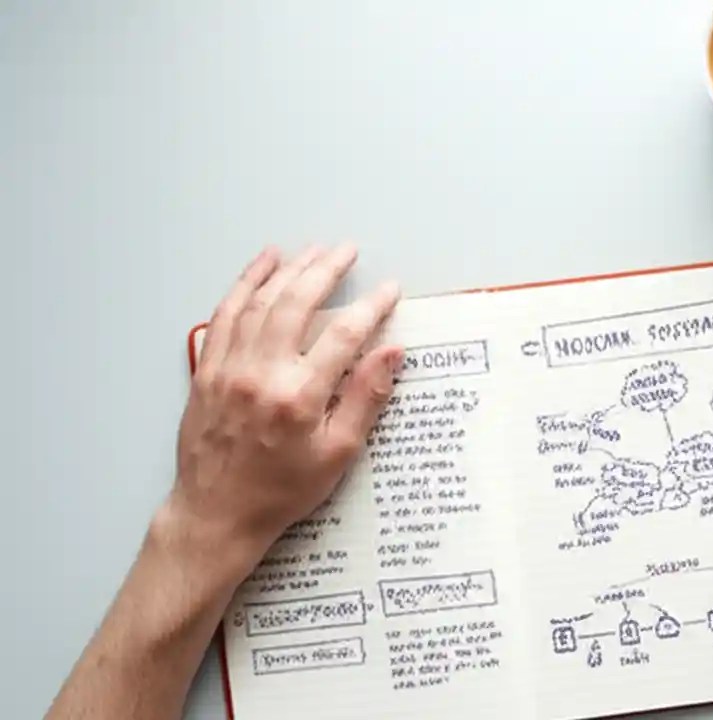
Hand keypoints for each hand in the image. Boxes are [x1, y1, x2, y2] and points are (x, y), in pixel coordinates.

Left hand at [164, 245, 402, 576]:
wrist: (217, 513)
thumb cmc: (282, 490)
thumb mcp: (338, 454)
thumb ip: (366, 399)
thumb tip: (392, 353)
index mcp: (299, 397)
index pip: (344, 335)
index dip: (370, 307)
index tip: (389, 291)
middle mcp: (261, 374)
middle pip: (297, 304)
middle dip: (326, 270)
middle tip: (348, 250)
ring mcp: (229, 368)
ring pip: (260, 302)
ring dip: (288, 270)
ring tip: (313, 251)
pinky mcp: (207, 369)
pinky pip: (226, 314)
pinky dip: (245, 284)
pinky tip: (262, 265)